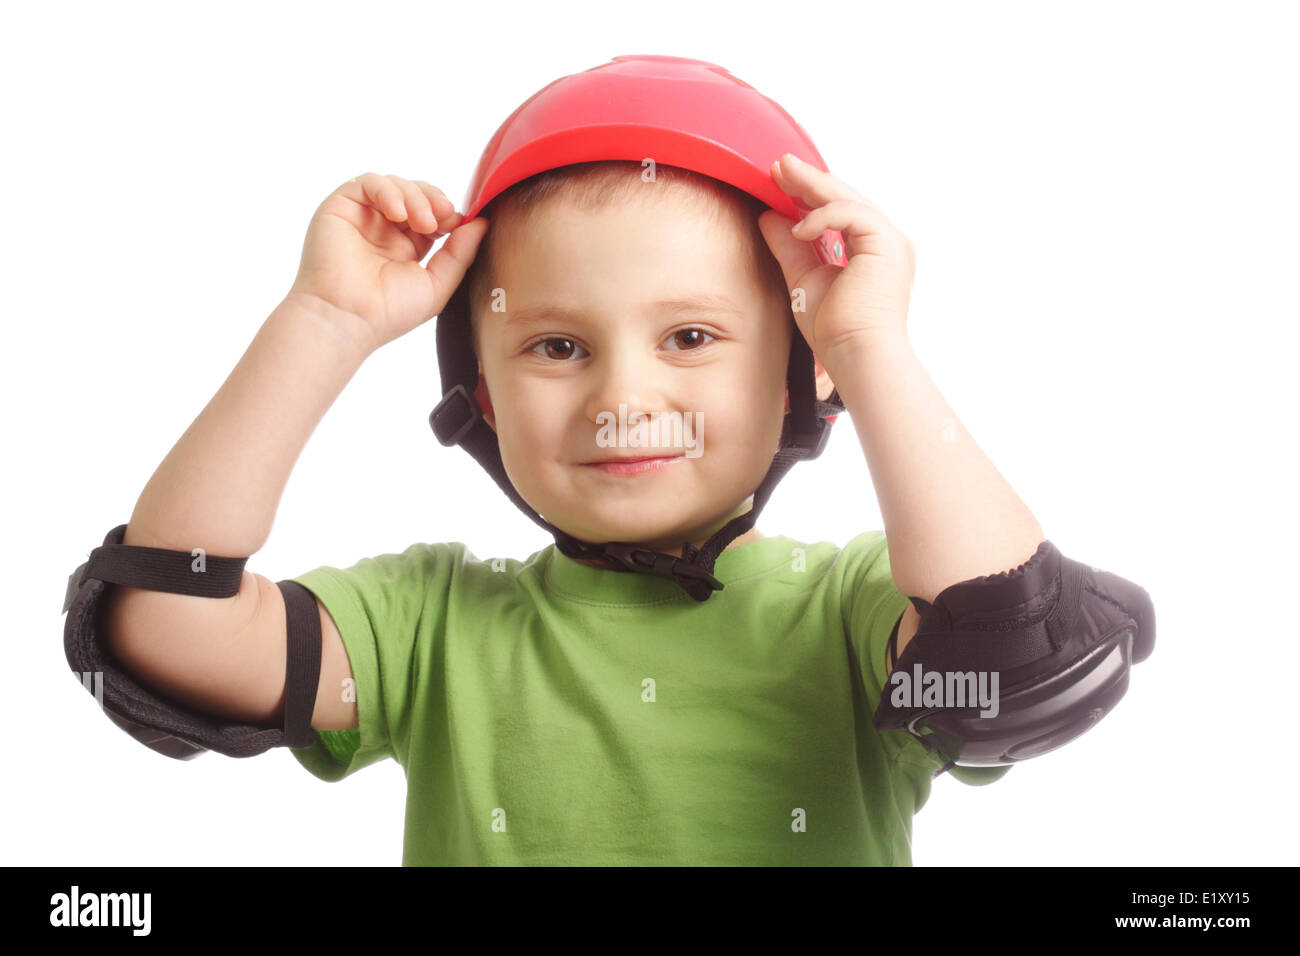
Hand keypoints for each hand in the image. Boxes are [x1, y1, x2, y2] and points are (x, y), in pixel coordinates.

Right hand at [287, 172, 488, 353]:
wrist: (348, 319)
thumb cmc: (387, 313)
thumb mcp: (437, 283)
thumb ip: (461, 253)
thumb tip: (482, 223)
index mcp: (406, 247)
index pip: (432, 214)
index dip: (447, 213)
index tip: (460, 223)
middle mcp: (383, 230)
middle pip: (416, 194)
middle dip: (434, 200)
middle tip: (443, 216)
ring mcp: (362, 218)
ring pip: (395, 185)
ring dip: (415, 196)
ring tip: (422, 221)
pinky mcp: (340, 208)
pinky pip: (367, 183)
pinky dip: (388, 191)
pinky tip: (398, 213)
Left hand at [758, 153, 915, 362]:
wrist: (857, 354)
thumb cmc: (837, 330)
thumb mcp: (804, 279)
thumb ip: (790, 248)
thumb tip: (769, 217)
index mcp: (871, 251)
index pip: (840, 211)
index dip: (810, 194)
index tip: (781, 182)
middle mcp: (885, 242)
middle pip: (845, 197)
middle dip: (809, 179)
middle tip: (779, 164)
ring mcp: (890, 241)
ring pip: (849, 198)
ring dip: (813, 184)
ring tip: (782, 174)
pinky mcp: (887, 243)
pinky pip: (852, 213)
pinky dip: (822, 216)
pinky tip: (798, 229)